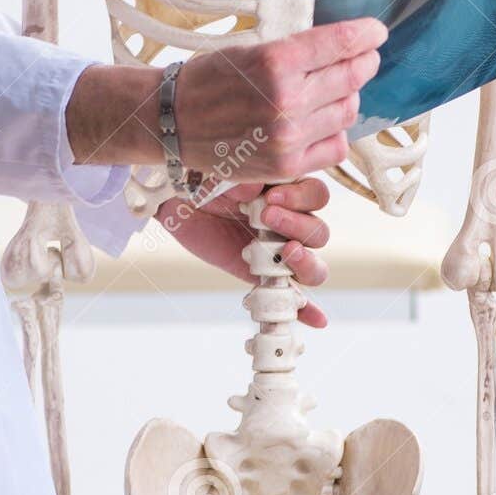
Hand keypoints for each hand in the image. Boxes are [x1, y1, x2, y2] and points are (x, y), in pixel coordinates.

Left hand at [159, 175, 335, 327]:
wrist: (176, 199)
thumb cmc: (203, 181)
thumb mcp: (222, 174)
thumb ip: (242, 178)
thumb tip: (256, 188)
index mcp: (288, 192)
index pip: (316, 195)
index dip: (301, 196)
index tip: (271, 196)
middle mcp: (290, 223)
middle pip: (319, 232)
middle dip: (298, 225)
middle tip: (267, 218)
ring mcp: (278, 252)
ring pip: (314, 265)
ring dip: (307, 262)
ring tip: (287, 255)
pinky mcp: (263, 276)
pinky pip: (292, 297)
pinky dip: (308, 311)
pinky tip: (316, 319)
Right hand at [173, 19, 384, 178]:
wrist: (173, 121)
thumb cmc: (210, 80)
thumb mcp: (251, 50)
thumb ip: (299, 52)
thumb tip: (345, 47)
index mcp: (275, 61)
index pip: (340, 43)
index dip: (366, 35)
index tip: (375, 33)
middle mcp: (286, 100)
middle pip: (351, 78)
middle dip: (363, 64)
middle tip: (365, 58)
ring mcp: (289, 137)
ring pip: (347, 112)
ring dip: (348, 98)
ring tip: (335, 91)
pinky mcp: (288, 166)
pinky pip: (336, 147)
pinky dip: (335, 132)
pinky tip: (322, 122)